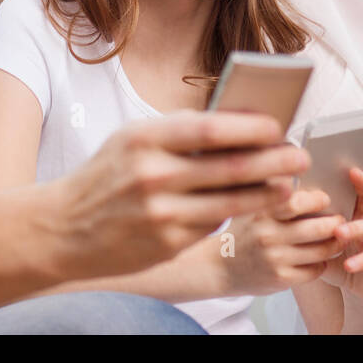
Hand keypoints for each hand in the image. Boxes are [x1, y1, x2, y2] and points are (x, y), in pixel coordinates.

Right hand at [50, 111, 308, 280]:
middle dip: (273, 161)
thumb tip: (234, 119)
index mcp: (146, 139)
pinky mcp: (168, 243)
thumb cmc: (106, 175)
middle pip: (230, 167)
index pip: (211, 129)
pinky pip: (213, 225)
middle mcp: (154, 175)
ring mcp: (162, 213)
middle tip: (299, 155)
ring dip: (267, 193)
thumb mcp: (133, 139)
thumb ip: (178, 130)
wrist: (63, 229)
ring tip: (289, 184)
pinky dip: (237, 213)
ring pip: (231, 202)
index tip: (277, 124)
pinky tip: (254, 204)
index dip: (251, 127)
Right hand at [218, 187, 346, 296]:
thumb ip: (273, 190)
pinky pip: (314, 270)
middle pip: (317, 228)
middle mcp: (267, 234)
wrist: (219, 267)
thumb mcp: (251, 206)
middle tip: (340, 219)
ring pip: (321, 250)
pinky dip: (322, 262)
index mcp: (262, 211)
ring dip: (335, 244)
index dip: (318, 199)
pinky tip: (320, 256)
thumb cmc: (243, 231)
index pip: (297, 202)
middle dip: (335, 223)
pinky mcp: (280, 279)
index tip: (325, 198)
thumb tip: (299, 165)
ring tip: (338, 237)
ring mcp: (274, 258)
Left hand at [316, 149, 362, 304]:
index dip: (356, 164)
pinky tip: (348, 265)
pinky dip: (359, 261)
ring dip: (354, 227)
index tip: (352, 146)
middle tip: (352, 172)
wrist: (358, 286)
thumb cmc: (335, 255)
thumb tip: (279, 193)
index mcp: (350, 209)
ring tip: (339, 230)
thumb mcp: (320, 234)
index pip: (354, 181)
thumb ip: (307, 216)